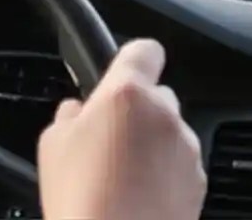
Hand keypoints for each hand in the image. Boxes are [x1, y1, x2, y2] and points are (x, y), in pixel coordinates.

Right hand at [37, 38, 205, 219]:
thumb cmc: (82, 200)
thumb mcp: (52, 147)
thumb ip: (71, 116)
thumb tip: (78, 112)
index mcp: (128, 94)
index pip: (144, 50)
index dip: (132, 61)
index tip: (120, 76)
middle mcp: (165, 114)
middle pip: (156, 96)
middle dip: (136, 113)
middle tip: (107, 142)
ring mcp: (187, 149)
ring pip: (169, 133)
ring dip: (151, 146)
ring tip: (120, 178)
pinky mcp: (198, 181)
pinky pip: (179, 165)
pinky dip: (164, 176)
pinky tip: (138, 198)